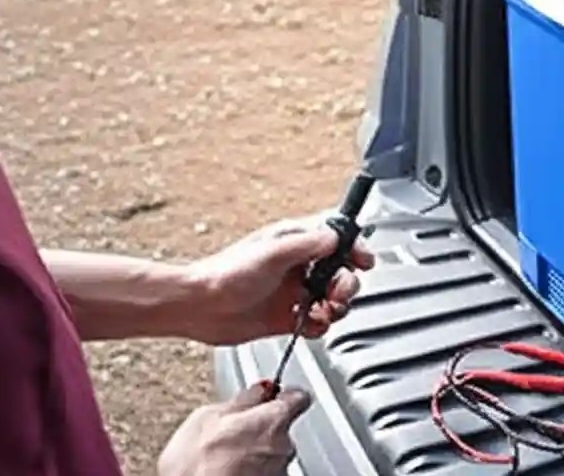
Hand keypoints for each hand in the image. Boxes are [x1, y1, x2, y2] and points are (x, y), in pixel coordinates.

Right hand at [158, 383, 309, 475]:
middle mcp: (284, 447)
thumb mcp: (208, 417)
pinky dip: (253, 471)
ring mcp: (280, 471)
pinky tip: (230, 471)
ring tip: (226, 457)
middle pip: (283, 428)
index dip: (286, 395)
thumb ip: (242, 401)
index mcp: (272, 421)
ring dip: (256, 452)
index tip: (277, 394)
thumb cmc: (195, 464)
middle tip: (235, 432)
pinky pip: (267, 473)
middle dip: (263, 428)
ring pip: (273, 453)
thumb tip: (257, 391)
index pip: (298, 397)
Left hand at [183, 219, 375, 345]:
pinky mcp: (287, 318)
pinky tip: (309, 324)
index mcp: (294, 243)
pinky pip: (316, 323)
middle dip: (347, 283)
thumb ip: (307, 245)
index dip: (354, 250)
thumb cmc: (224, 275)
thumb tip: (334, 237)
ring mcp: (292, 293)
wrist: (199, 308)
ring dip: (336, 307)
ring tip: (326, 311)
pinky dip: (319, 326)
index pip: (336, 241)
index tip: (364, 261)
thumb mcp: (271, 253)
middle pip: (340, 272)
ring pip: (332, 299)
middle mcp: (297, 267)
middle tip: (338, 293)